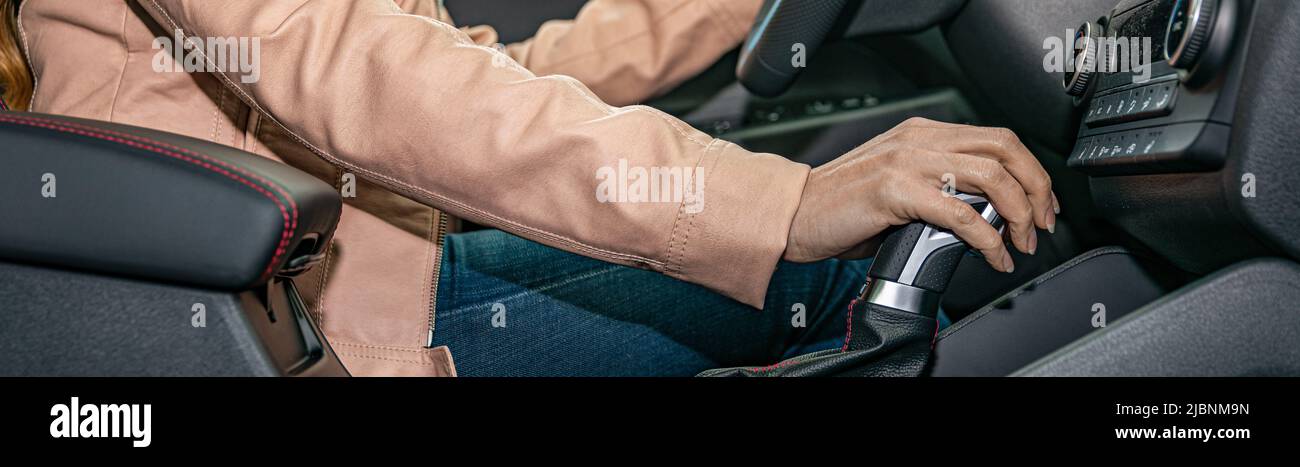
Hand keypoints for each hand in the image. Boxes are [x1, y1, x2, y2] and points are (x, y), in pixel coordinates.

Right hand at [784, 117, 1059, 272]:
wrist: (792, 215)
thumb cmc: (838, 208)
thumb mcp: (896, 186)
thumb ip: (937, 188)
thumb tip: (982, 217)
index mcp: (922, 133)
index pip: (998, 139)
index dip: (1031, 172)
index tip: (1041, 205)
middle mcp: (919, 139)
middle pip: (1006, 150)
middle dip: (1038, 190)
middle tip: (1042, 225)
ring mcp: (908, 162)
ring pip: (993, 176)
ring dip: (1020, 214)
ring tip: (1021, 244)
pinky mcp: (896, 191)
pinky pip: (963, 213)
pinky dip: (989, 239)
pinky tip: (992, 257)